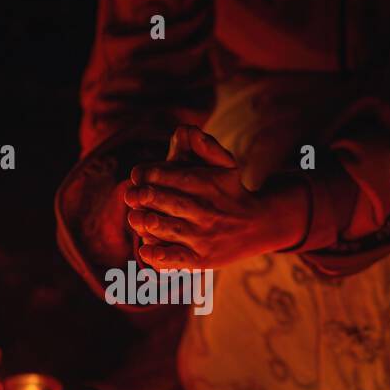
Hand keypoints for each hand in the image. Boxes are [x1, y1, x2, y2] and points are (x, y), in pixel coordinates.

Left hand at [123, 125, 307, 269]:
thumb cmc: (231, 192)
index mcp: (208, 185)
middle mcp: (205, 211)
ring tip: (135, 217)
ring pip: (167, 229)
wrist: (257, 226)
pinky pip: (175, 259)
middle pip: (166, 201)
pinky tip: (144, 249)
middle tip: (132, 195)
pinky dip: (157, 256)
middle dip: (143, 196)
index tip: (138, 176)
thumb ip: (206, 146)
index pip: (172, 176)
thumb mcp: (226, 164)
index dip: (148, 174)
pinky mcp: (200, 260)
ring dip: (145, 222)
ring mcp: (202, 237)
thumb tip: (187, 129)